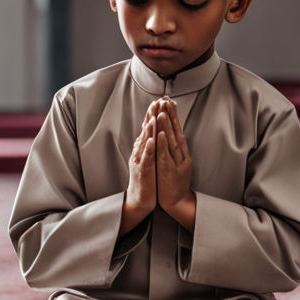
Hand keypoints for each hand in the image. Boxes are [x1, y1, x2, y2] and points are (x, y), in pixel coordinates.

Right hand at [119, 106, 156, 234]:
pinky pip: (146, 158)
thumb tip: (151, 128)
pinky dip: (149, 149)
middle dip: (151, 116)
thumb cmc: (146, 178)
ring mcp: (139, 160)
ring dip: (149, 129)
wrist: (140, 198)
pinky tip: (152, 140)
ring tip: (154, 117)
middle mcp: (139, 151)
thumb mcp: (148, 156)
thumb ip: (149, 142)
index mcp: (143, 147)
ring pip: (145, 142)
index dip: (153, 114)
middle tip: (155, 102)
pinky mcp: (142, 171)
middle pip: (145, 131)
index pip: (148, 127)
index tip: (159, 100)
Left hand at [154, 99, 195, 229]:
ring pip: (171, 141)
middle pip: (176, 132)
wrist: (177, 202)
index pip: (177, 129)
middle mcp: (180, 155)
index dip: (173, 115)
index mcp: (181, 152)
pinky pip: (166, 156)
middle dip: (171, 115)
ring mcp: (175, 162)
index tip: (169, 101)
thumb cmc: (174, 182)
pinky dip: (164, 144)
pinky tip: (161, 134)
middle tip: (167, 100)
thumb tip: (170, 133)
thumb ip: (173, 148)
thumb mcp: (176, 162)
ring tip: (163, 113)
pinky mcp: (169, 171)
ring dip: (167, 127)